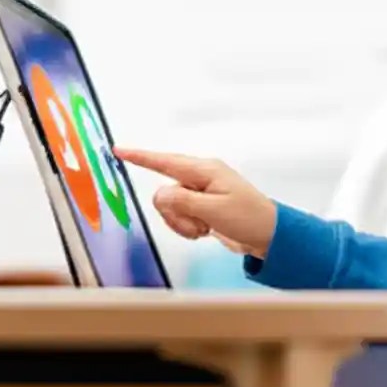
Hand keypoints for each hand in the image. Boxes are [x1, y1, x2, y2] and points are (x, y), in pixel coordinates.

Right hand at [113, 148, 276, 257]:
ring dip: (182, 223)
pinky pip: (179, 216)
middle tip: (198, 225)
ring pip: (169, 208)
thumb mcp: (214, 211)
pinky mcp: (201, 207)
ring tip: (204, 228)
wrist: (269, 236)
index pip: (164, 161)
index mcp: (204, 171)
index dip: (140, 156)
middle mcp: (200, 178)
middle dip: (174, 213)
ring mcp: (200, 193)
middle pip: (164, 192)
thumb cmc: (249, 218)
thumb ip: (183, 202)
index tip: (117, 150)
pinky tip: (205, 231)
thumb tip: (160, 196)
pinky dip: (187, 227)